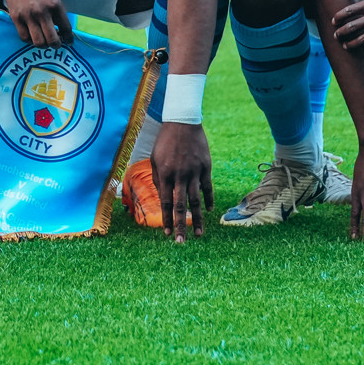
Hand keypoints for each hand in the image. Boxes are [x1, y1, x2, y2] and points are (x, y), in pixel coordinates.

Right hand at [0, 0, 72, 48]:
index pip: (66, 28)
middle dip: (57, 45)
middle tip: (57, 44)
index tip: (68, 41)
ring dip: (43, 45)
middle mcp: (42, 12)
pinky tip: (32, 35)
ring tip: (44, 41)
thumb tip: (60, 23)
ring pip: (38, 42)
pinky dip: (29, 40)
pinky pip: (24, 37)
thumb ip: (57, 7)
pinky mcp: (16, 18)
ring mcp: (28, 16)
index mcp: (55, 5)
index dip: (69, 38)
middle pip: (52, 40)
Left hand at [150, 119, 212, 242]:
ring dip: (198, 219)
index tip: (166, 233)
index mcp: (165, 174)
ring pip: (197, 201)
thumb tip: (163, 198)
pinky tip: (208, 211)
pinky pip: (208, 188)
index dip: (166, 219)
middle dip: (180, 226)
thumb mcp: (155, 159)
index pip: (166, 202)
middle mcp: (180, 176)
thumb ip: (159, 179)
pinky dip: (208, 200)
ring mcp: (194, 172)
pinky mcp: (206, 167)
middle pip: (181, 206)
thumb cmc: (165, 141)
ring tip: (199, 235)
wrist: (182, 122)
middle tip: (181, 242)